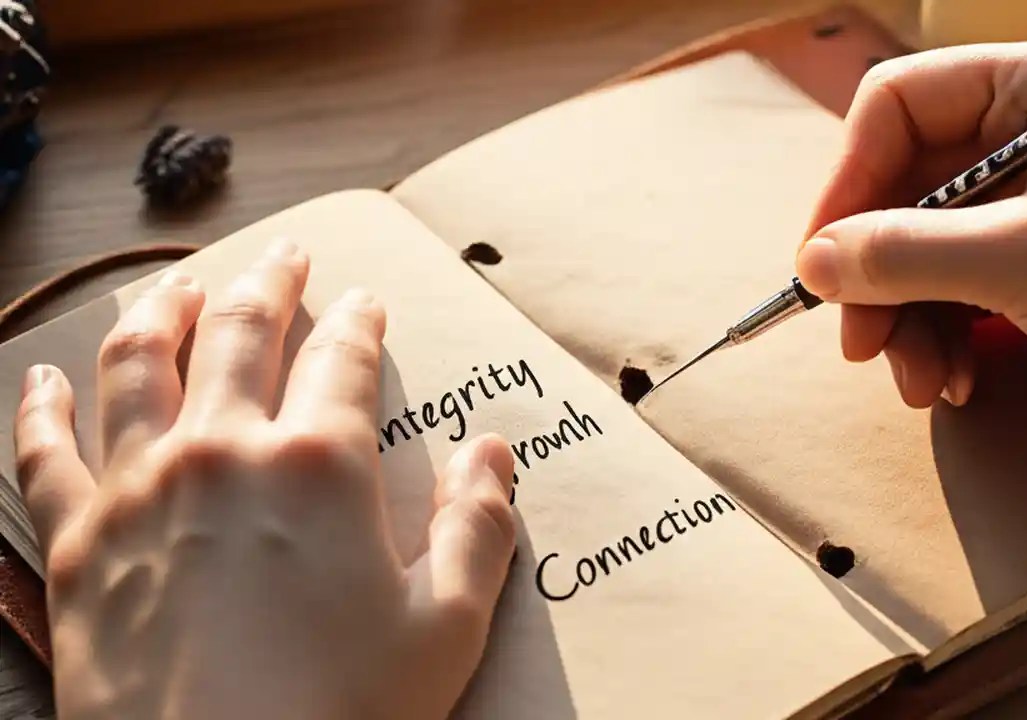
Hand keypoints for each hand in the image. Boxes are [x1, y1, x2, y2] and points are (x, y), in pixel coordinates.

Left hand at [14, 240, 516, 719]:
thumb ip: (478, 529)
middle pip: (241, 334)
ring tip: (181, 284)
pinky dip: (41, 407)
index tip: (366, 303)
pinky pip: (44, 452)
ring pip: (139, 364)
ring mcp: (138, 490)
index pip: (344, 361)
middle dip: (269, 284)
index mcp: (319, 466)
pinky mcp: (75, 544)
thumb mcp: (445, 628)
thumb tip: (491, 453)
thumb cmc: (341, 717)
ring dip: (164, 310)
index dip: (360, 322)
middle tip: (285, 255)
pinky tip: (44, 378)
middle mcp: (222, 452)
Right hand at [795, 33, 1026, 475]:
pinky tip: (953, 380)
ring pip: (915, 246)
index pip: (898, 105)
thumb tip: (814, 261)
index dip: (848, 180)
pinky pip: (946, 286)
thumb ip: (906, 254)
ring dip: (904, 320)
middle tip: (860, 342)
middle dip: (876, 273)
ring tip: (921, 382)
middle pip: (899, 186)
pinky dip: (938, 336)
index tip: (821, 258)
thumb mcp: (1026, 264)